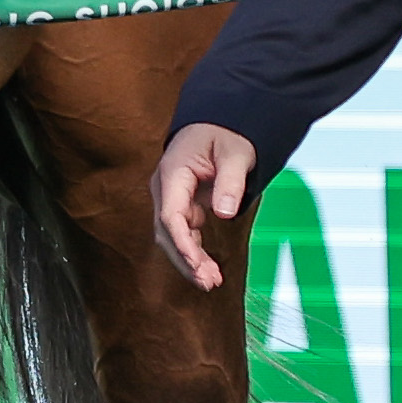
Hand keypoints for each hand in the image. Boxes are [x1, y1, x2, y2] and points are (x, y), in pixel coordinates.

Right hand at [153, 124, 258, 288]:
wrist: (222, 120)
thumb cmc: (227, 132)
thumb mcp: (236, 153)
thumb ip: (230, 182)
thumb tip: (224, 212)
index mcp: (173, 172)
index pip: (170, 215)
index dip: (182, 243)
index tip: (197, 264)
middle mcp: (165, 187)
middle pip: (167, 231)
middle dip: (185, 259)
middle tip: (208, 282)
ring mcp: (172, 196)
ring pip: (173, 236)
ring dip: (189, 260)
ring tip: (211, 282)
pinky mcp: (182, 203)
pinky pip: (183, 232)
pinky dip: (194, 251)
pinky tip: (208, 268)